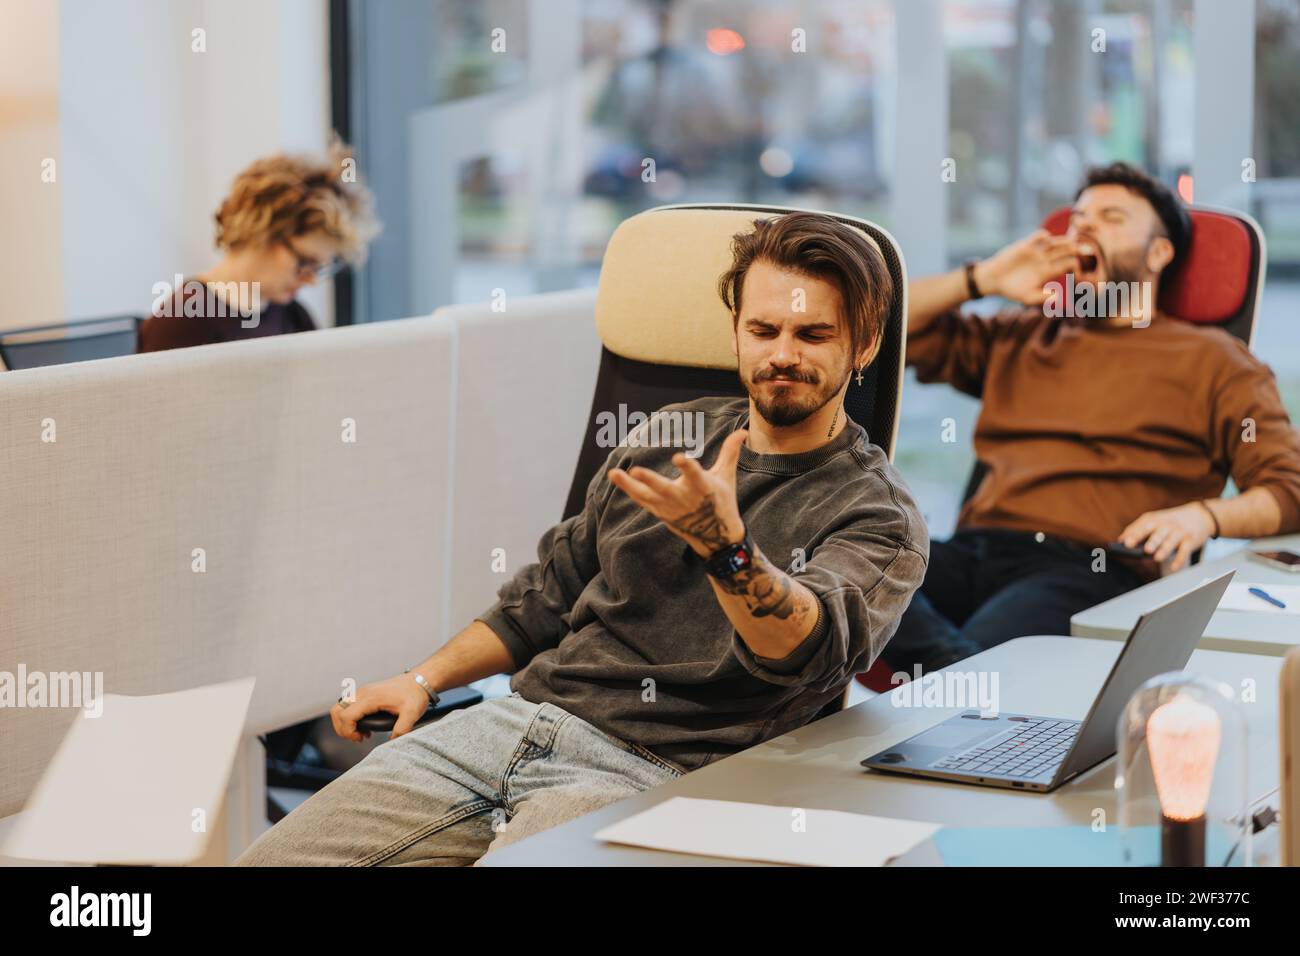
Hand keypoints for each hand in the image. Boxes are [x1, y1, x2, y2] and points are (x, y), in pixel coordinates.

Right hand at [330, 672, 431, 741]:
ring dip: (344, 723)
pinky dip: (349, 718)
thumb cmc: (415, 694)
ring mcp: (362, 692)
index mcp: (371, 697)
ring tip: (361, 733)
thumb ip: (402, 729)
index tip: (361, 739)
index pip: (345, 715)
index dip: (348, 732)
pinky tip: (364, 725)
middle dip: (342, 729)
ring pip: (339, 708)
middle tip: (358, 737)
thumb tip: (392, 741)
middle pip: (336, 711)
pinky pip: (347, 706)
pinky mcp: (364, 693)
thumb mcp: (412, 713)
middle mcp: (362, 692)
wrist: (419, 680)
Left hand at [608, 430, 747, 558]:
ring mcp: (669, 508)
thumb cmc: (721, 500)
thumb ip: (730, 452)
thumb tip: (744, 431)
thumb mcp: (727, 477)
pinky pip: (642, 500)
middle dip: (650, 481)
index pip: (695, 475)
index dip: (687, 467)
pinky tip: (616, 477)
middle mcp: (684, 499)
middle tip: (635, 471)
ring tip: (613, 473)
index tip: (678, 457)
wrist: (716, 536)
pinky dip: (629, 490)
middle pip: (664, 489)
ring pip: (647, 496)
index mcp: (703, 488)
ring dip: (629, 486)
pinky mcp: (660, 512)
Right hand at [975, 229, 1080, 305]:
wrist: (994, 280)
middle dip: (1073, 249)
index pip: (1067, 264)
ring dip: (1063, 240)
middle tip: (1081, 248)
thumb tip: (1058, 296)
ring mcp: (1037, 252)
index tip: (1079, 263)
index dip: (1075, 263)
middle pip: (1065, 251)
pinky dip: (1043, 235)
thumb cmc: (1012, 290)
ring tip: (1069, 241)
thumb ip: (1043, 297)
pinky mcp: (1026, 245)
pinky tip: (1046, 237)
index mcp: (1049, 272)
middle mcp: (1045, 260)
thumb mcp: (1027, 297)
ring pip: (1055, 242)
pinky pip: (1038, 237)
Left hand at [1119, 503, 1216, 571]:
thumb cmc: (1170, 521)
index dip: (1134, 534)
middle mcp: (1167, 525)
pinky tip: (1174, 567)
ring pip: (1171, 542)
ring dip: (1164, 550)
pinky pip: (1185, 551)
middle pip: (1158, 533)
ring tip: (1157, 558)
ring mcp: (1180, 532)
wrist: (1199, 515)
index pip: (1143, 526)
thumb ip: (1138, 528)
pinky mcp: (1191, 540)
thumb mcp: (1155, 520)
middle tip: (1145, 549)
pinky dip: (1179, 560)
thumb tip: (1120, 540)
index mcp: (1155, 519)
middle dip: (1152, 541)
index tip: (1124, 542)